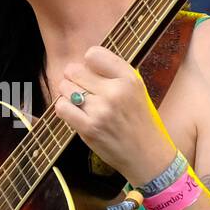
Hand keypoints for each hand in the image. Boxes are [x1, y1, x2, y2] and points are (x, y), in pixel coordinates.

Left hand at [53, 45, 180, 185]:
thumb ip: (113, 73)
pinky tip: (75, 113)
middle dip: (74, 79)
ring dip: (68, 94)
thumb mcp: (137, 89)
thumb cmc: (139, 121)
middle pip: (74, 70)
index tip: (92, 74)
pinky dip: (64, 108)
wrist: (147, 156)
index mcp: (129, 78)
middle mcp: (115, 91)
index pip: (93, 54)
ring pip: (65, 88)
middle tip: (83, 91)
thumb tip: (82, 63)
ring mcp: (101, 110)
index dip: (88, 64)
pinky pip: (61, 107)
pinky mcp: (89, 128)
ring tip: (81, 103)